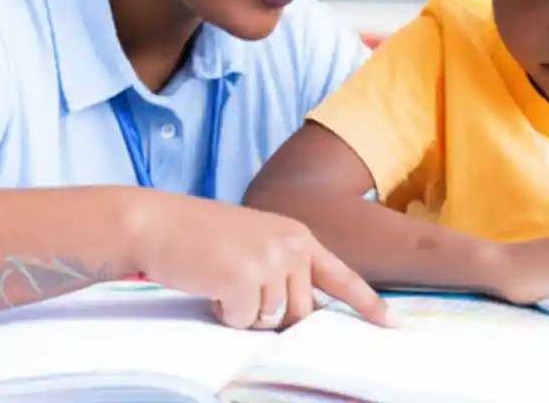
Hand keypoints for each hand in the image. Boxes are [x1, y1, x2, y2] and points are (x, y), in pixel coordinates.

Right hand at [137, 195, 391, 329]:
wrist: (156, 222)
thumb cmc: (199, 237)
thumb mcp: (254, 242)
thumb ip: (283, 269)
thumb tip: (301, 315)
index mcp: (297, 235)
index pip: (341, 277)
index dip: (368, 304)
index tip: (393, 325)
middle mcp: (292, 246)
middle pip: (302, 313)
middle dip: (270, 315)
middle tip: (237, 287)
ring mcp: (271, 260)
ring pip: (272, 320)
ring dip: (244, 312)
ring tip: (220, 279)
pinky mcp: (246, 277)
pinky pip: (244, 321)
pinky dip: (224, 313)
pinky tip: (210, 284)